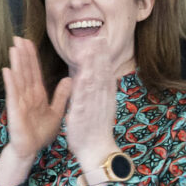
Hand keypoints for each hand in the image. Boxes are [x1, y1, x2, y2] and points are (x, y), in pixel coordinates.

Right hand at [0, 38, 67, 185]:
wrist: (30, 150)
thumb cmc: (40, 133)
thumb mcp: (56, 112)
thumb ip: (61, 95)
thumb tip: (70, 78)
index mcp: (37, 95)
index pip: (34, 72)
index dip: (31, 56)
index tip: (28, 41)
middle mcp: (27, 96)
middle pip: (25, 71)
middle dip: (22, 54)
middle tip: (18, 37)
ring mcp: (19, 102)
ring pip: (18, 79)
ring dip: (15, 63)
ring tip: (13, 48)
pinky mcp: (15, 111)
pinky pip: (13, 95)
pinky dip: (10, 82)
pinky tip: (7, 70)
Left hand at [62, 35, 123, 185]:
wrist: (97, 149)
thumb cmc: (95, 127)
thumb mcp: (100, 104)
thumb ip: (98, 89)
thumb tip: (96, 74)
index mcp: (104, 95)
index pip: (104, 71)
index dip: (103, 55)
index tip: (101, 38)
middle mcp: (101, 98)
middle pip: (101, 73)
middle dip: (99, 55)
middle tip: (98, 36)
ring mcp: (94, 107)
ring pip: (94, 83)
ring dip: (92, 66)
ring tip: (89, 50)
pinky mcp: (84, 116)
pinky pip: (84, 100)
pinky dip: (83, 88)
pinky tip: (81, 76)